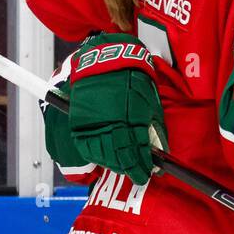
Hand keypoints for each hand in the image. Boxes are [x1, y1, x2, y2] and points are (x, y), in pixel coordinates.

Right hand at [66, 33, 166, 184]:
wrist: (106, 60)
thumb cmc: (132, 80)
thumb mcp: (149, 104)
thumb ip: (153, 129)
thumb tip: (157, 151)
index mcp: (129, 119)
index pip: (135, 153)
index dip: (142, 167)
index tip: (147, 174)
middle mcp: (107, 123)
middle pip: (117, 158)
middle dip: (128, 169)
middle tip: (136, 172)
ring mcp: (89, 123)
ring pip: (98, 155)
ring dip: (111, 165)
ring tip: (122, 167)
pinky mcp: (75, 121)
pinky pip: (83, 147)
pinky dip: (94, 156)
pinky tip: (103, 159)